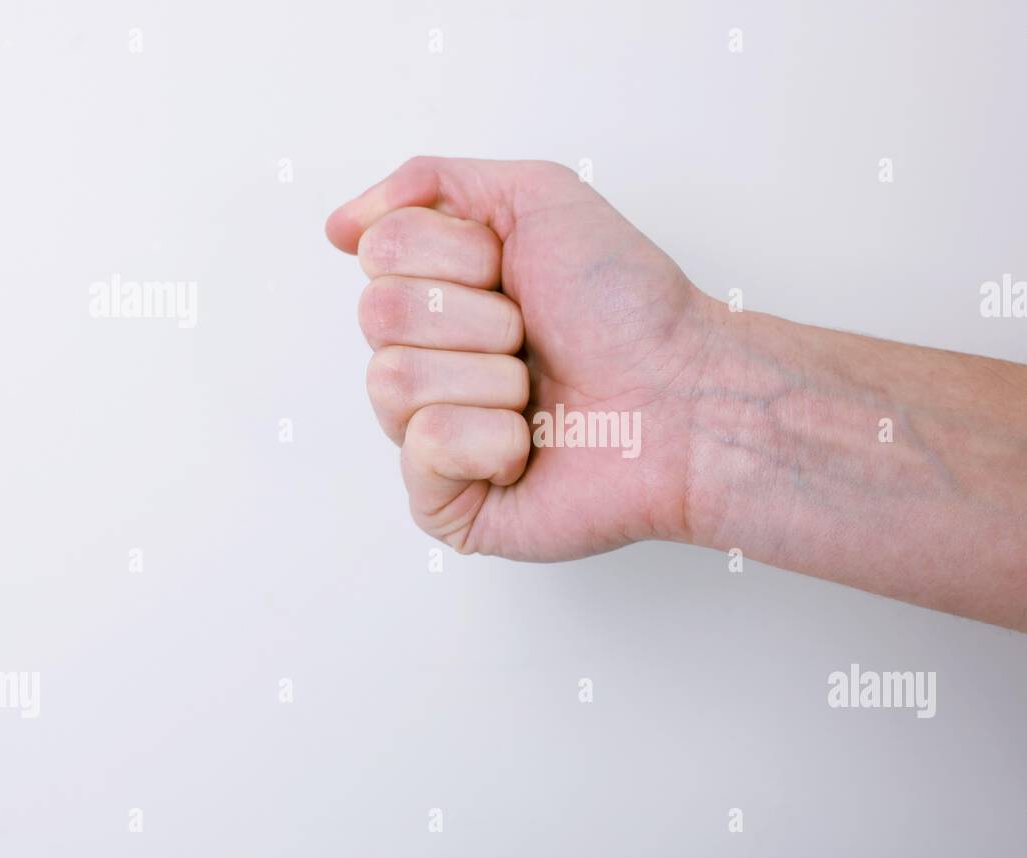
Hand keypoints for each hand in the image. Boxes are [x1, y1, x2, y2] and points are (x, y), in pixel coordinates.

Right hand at [326, 157, 713, 559]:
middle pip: (376, 315)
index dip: (459, 254)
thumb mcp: (535, 196)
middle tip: (533, 339)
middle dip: (474, 316)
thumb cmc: (626, 307)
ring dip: (489, 376)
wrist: (686, 394)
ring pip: (393, 381)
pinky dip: (490, 437)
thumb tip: (341, 228)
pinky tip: (531, 446)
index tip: (516, 275)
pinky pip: (425, 448)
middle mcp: (429, 365)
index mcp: (440, 298)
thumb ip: (430, 183)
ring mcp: (433, 440)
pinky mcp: (449, 505)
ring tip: (538, 394)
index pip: (379, 252)